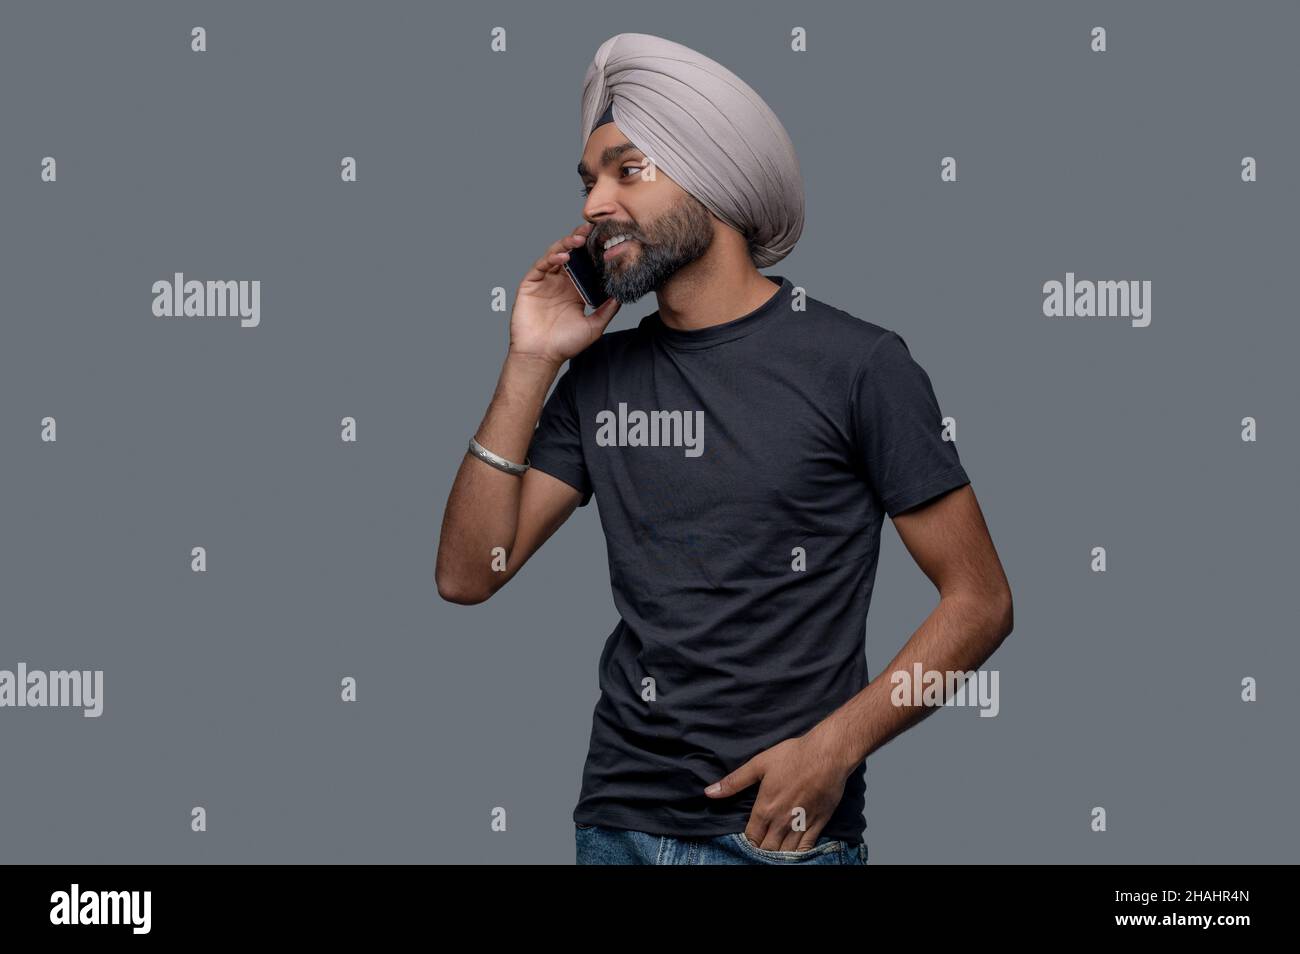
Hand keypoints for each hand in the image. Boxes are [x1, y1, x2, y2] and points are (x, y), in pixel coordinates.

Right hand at [510, 222, 620, 366]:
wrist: (541, 356)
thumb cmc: (565, 344)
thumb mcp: (594, 326)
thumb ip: (607, 310)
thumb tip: (622, 295)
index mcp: (575, 289)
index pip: (586, 264)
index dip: (595, 252)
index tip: (608, 241)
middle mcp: (560, 282)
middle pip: (572, 254)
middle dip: (582, 240)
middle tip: (595, 229)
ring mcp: (545, 281)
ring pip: (556, 254)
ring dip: (567, 244)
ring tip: (580, 239)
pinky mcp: (531, 283)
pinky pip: (542, 265)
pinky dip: (552, 258)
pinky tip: (564, 256)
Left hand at [703, 726, 854, 851]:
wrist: (827, 754)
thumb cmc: (793, 756)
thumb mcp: (759, 764)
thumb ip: (734, 782)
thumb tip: (709, 792)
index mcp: (765, 808)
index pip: (751, 837)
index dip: (748, 841)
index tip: (749, 838)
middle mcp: (782, 821)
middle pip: (767, 848)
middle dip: (762, 849)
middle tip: (761, 844)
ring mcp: (801, 824)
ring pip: (785, 852)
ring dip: (778, 853)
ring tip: (774, 849)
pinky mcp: (818, 824)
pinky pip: (806, 848)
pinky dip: (797, 853)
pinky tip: (793, 852)